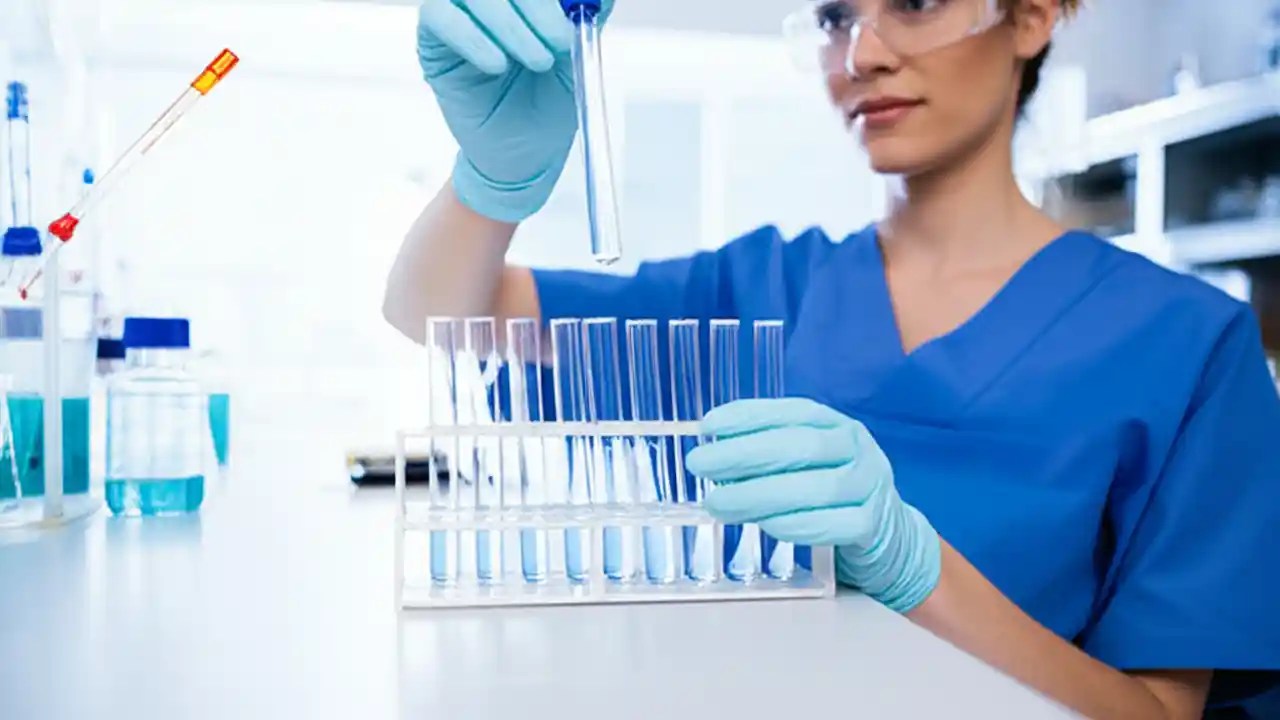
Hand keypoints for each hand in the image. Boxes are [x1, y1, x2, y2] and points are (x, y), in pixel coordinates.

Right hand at [417, 0, 613, 222]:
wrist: (524, 154)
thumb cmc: (548, 104)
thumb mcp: (577, 55)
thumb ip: (587, 16)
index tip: (579, 7)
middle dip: (537, 5)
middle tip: (561, 38)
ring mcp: (460, 11)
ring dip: (509, 24)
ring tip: (538, 62)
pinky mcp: (433, 37)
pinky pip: (440, 15)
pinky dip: (471, 37)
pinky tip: (497, 65)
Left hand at [685, 398, 941, 612]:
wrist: (888, 532)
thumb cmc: (831, 488)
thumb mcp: (807, 460)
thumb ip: (769, 451)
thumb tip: (714, 450)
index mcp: (836, 424)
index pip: (793, 413)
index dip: (749, 416)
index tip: (707, 426)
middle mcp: (856, 448)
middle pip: (801, 447)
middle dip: (744, 455)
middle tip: (700, 465)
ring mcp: (868, 486)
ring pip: (816, 488)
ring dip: (760, 495)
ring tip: (719, 503)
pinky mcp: (871, 525)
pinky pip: (832, 525)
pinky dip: (795, 526)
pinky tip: (764, 526)